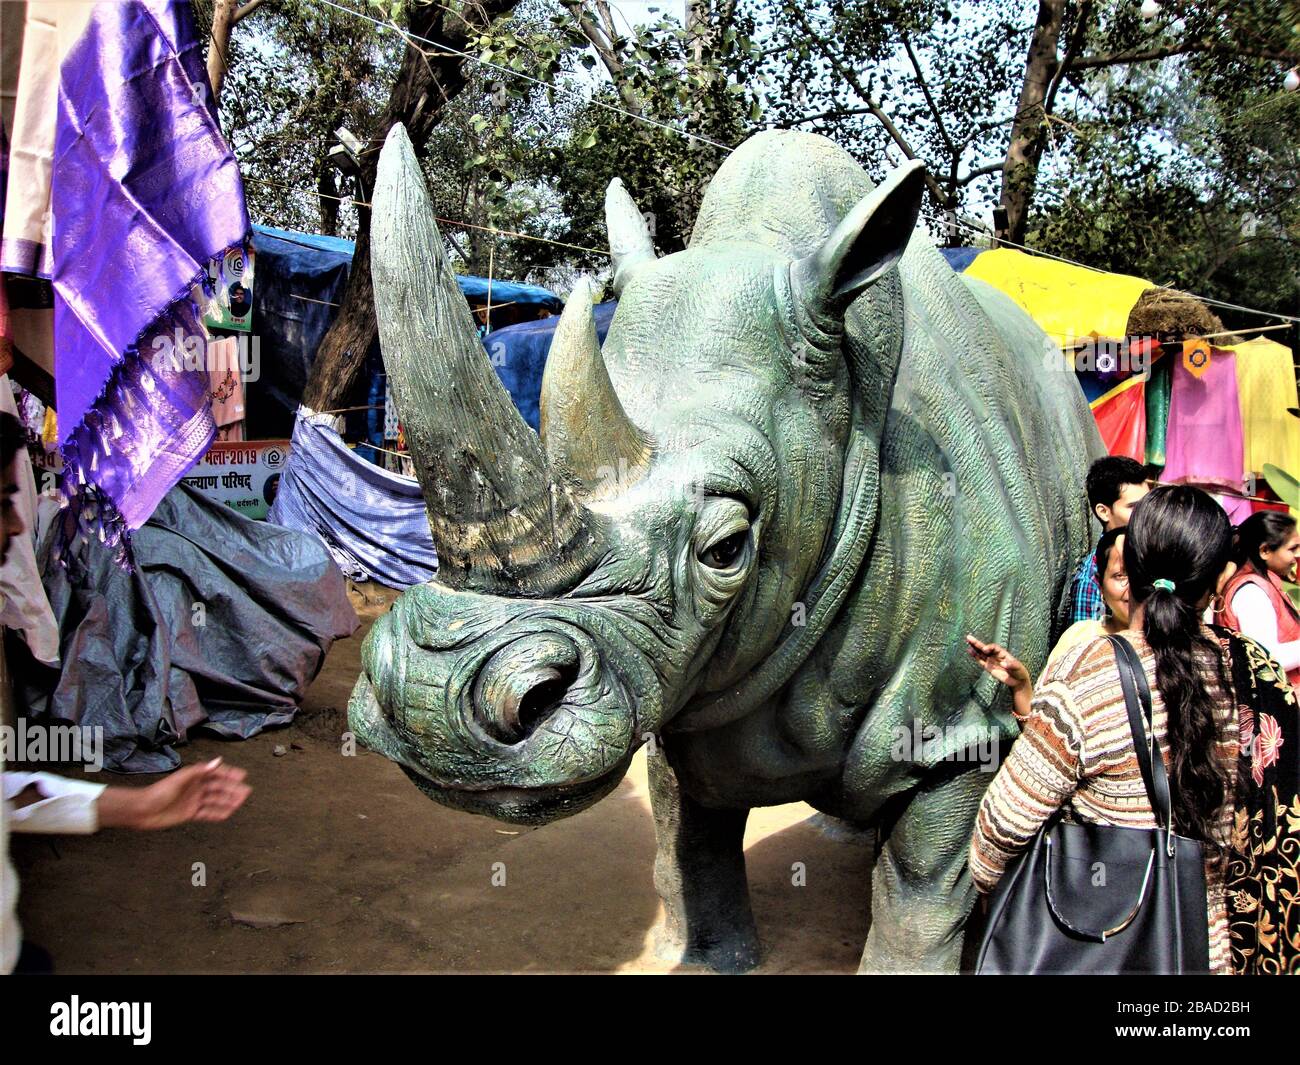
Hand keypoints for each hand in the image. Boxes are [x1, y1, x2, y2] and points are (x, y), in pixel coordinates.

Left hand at [98, 758, 250, 829]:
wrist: (142, 810)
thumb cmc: (159, 792)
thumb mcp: (180, 779)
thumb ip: (199, 771)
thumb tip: (218, 761)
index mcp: (194, 777)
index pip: (215, 774)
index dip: (229, 774)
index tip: (242, 775)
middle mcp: (196, 788)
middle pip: (218, 788)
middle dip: (232, 789)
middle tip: (246, 792)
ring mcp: (193, 801)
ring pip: (215, 801)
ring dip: (227, 801)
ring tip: (240, 803)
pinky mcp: (189, 814)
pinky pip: (207, 814)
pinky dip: (217, 814)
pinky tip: (227, 815)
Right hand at [965, 634, 1030, 691]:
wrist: (1018, 681)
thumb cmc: (1019, 672)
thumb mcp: (1018, 668)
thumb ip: (1011, 665)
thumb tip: (1004, 664)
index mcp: (1003, 653)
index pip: (994, 647)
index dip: (989, 647)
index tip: (985, 649)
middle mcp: (996, 655)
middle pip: (985, 647)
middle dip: (977, 643)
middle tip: (969, 637)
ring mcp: (991, 661)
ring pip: (981, 653)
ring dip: (974, 648)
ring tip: (967, 641)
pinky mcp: (988, 667)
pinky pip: (980, 661)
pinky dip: (975, 656)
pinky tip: (970, 651)